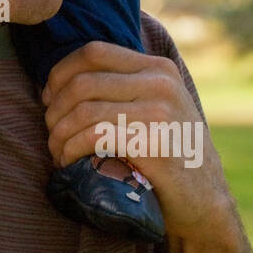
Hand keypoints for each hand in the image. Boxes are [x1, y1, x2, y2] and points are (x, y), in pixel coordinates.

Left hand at [42, 41, 234, 240]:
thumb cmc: (169, 153)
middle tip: (51, 133)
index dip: (61, 72)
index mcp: (158, 69)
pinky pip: (94, 137)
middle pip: (83, 83)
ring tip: (56, 152)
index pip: (94, 52)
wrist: (204, 200)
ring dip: (59, 135)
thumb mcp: (156, 107)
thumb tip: (61, 81)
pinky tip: (68, 163)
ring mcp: (160, 114)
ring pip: (84, 111)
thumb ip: (124, 87)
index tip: (48, 98)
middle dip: (55, 110)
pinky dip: (71, 150)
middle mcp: (161, 84)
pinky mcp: (153, 146)